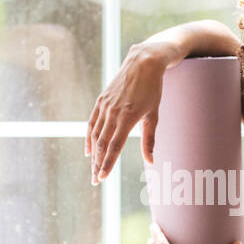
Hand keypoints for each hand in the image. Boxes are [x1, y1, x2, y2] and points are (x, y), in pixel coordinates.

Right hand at [86, 40, 180, 184]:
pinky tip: (89, 151)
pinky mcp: (101, 101)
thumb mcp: (154, 115)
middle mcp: (113, 112)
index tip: (102, 177)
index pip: (114, 146)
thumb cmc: (153, 90)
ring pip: (95, 135)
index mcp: (127, 117)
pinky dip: (89, 138)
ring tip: (93, 168)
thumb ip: (149, 140)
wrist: (143, 63)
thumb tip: (150, 162)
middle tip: (96, 180)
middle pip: (102, 144)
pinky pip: (92, 123)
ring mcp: (105, 106)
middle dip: (98, 163)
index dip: (107, 163)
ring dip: (94, 154)